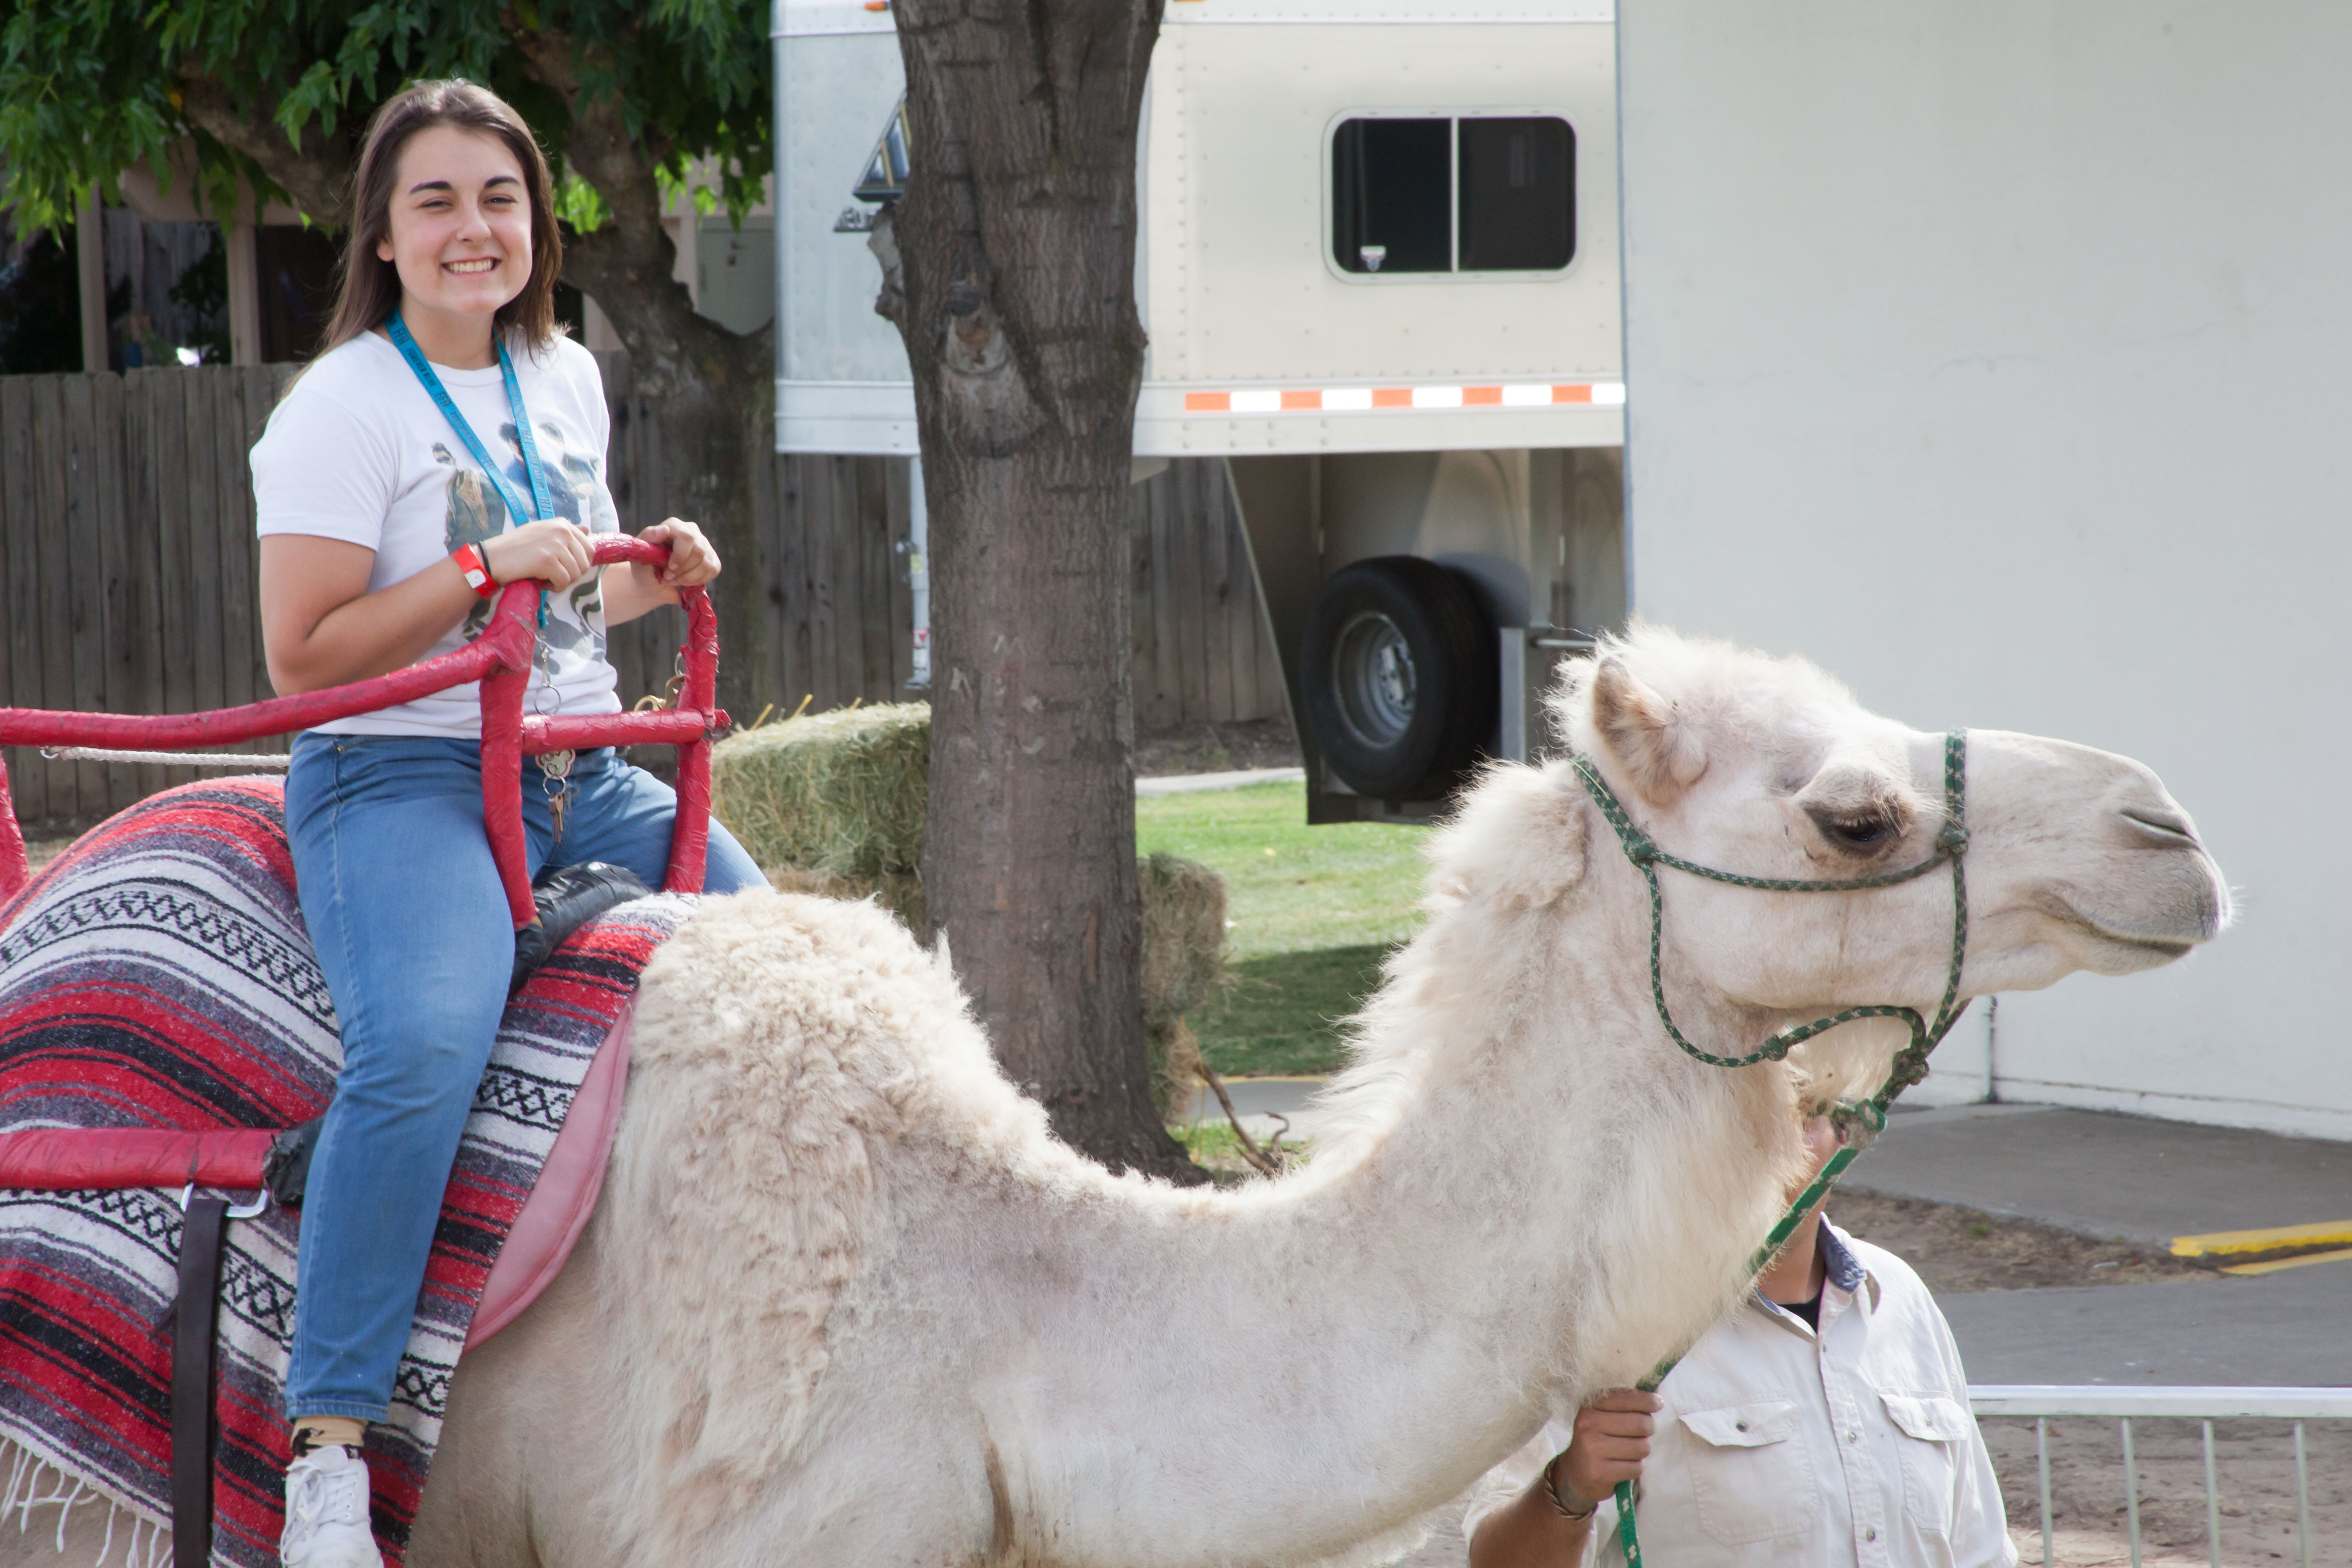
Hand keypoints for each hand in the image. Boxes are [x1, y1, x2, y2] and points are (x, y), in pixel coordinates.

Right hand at [481, 520, 596, 590]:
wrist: (492, 558)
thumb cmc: (517, 549)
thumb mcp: (542, 533)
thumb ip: (565, 533)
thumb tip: (588, 529)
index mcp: (563, 524)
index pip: (590, 549)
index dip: (579, 563)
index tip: (561, 566)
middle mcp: (562, 531)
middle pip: (585, 564)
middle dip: (571, 574)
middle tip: (552, 574)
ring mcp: (556, 545)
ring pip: (575, 575)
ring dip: (561, 582)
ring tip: (544, 577)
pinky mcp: (548, 561)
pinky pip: (564, 582)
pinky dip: (554, 588)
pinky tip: (541, 582)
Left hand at [636, 518, 720, 589]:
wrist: (652, 586)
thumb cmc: (644, 568)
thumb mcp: (639, 553)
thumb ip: (649, 537)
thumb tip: (665, 529)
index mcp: (674, 526)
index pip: (687, 537)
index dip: (681, 555)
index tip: (670, 568)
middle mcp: (692, 531)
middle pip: (699, 551)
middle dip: (683, 569)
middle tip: (668, 577)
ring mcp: (704, 545)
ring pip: (706, 563)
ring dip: (688, 578)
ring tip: (674, 580)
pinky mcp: (712, 560)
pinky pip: (712, 571)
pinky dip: (697, 581)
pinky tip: (685, 581)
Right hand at [1553, 1389, 1662, 1511]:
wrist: (1574, 1474)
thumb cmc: (1596, 1440)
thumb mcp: (1601, 1416)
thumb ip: (1623, 1405)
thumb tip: (1658, 1399)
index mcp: (1589, 1407)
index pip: (1626, 1398)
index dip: (1647, 1401)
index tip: (1658, 1404)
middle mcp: (1588, 1425)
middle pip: (1640, 1424)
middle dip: (1649, 1428)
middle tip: (1645, 1432)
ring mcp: (1592, 1450)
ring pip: (1641, 1447)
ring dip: (1642, 1450)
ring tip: (1631, 1451)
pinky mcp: (1600, 1473)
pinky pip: (1636, 1468)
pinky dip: (1635, 1468)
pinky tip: (1624, 1465)